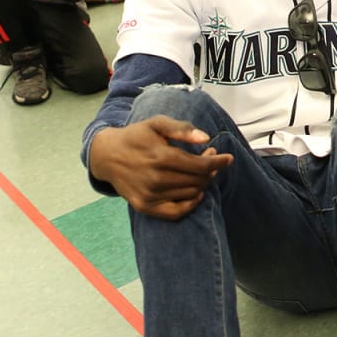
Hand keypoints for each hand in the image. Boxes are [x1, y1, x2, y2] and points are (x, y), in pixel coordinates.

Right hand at [87, 117, 234, 219]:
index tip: (229, 158)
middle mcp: (156, 179)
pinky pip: (175, 212)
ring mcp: (150, 195)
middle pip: (198, 180)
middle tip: (211, 159)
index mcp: (161, 157)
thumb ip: (181, 128)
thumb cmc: (136, 136)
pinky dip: (190, 205)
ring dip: (202, 183)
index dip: (218, 162)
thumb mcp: (157, 123)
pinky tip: (196, 194)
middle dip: (211, 170)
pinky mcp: (145, 207)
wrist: (107, 155)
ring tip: (201, 171)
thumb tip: (205, 138)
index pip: (200, 165)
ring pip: (190, 194)